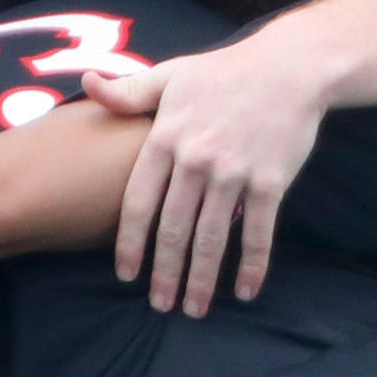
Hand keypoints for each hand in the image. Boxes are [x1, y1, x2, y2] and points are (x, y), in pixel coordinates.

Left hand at [84, 35, 338, 315]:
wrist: (291, 66)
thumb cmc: (226, 72)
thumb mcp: (171, 74)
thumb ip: (128, 91)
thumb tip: (85, 84)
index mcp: (166, 138)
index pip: (138, 203)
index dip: (129, 244)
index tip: (126, 275)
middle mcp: (196, 160)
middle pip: (173, 230)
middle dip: (165, 274)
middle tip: (160, 306)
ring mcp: (234, 173)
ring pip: (212, 239)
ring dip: (202, 280)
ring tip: (195, 310)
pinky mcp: (271, 181)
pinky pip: (259, 233)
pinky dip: (252, 266)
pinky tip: (245, 292)